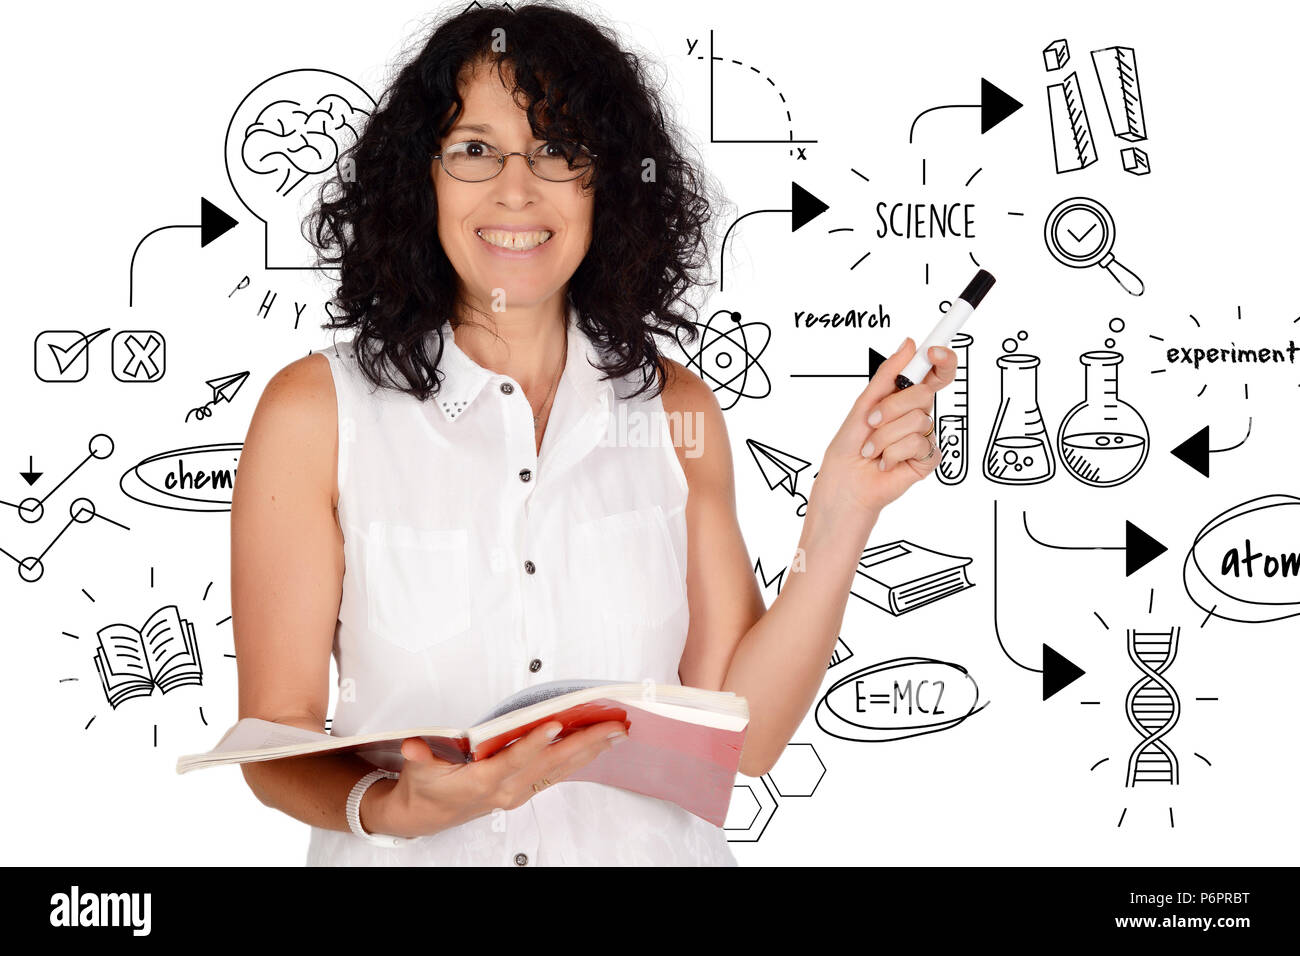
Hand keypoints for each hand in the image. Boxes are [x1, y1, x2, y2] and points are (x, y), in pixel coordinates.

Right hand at [361, 719, 628, 837]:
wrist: (427, 815)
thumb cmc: (428, 787)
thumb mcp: (419, 769)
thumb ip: (419, 757)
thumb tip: (414, 747)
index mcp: (483, 781)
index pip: (513, 760)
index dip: (534, 743)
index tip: (554, 724)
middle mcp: (507, 788)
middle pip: (550, 763)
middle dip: (584, 743)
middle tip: (612, 726)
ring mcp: (519, 792)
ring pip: (560, 768)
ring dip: (591, 750)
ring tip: (617, 732)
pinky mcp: (525, 790)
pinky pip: (558, 773)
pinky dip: (580, 758)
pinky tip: (598, 746)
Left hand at [814, 337, 957, 522]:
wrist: (846, 479)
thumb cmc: (850, 444)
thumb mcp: (865, 402)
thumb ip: (889, 373)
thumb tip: (909, 345)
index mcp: (904, 398)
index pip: (933, 373)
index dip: (941, 360)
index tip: (935, 351)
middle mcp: (917, 415)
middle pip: (924, 394)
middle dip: (892, 407)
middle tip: (873, 420)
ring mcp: (923, 437)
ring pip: (918, 420)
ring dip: (885, 435)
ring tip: (874, 447)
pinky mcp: (927, 458)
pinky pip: (918, 444)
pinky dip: (894, 452)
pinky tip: (886, 461)